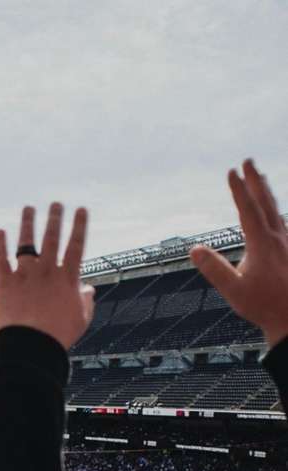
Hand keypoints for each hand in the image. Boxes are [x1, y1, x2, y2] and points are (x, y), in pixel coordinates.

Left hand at [0, 203, 93, 349]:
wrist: (30, 344)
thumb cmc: (58, 335)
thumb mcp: (81, 318)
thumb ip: (86, 301)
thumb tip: (89, 289)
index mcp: (67, 278)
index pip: (76, 245)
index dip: (79, 226)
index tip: (81, 209)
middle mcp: (46, 271)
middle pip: (52, 238)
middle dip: (55, 218)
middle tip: (56, 204)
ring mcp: (25, 275)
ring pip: (26, 242)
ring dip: (28, 224)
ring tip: (29, 209)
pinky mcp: (5, 283)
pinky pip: (1, 259)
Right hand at [190, 160, 287, 347]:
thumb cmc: (263, 306)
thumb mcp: (234, 291)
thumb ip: (214, 269)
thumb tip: (194, 249)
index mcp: (263, 244)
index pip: (248, 210)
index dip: (239, 189)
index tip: (231, 171)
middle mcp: (278, 238)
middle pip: (266, 202)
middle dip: (255, 181)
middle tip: (248, 161)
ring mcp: (287, 243)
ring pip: (276, 210)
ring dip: (265, 192)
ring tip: (259, 178)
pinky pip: (280, 222)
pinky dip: (272, 209)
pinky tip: (270, 212)